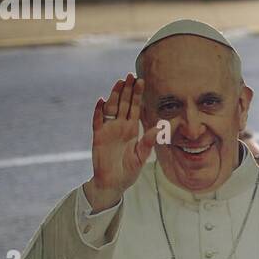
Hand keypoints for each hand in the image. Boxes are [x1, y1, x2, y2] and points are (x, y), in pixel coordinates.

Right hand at [84, 73, 160, 209]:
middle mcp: (120, 126)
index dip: (137, 95)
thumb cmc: (128, 171)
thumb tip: (160, 128)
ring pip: (111, 108)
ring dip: (114, 95)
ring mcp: (108, 130)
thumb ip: (149, 142)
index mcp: (132, 129)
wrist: (113, 184)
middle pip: (123, 104)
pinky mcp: (98, 137)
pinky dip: (99, 111)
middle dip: (127, 90)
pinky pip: (98, 121)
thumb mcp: (141, 156)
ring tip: (119, 82)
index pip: (135, 108)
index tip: (141, 81)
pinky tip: (101, 101)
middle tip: (130, 75)